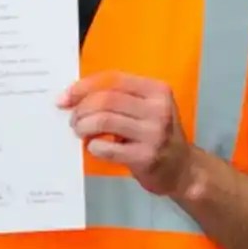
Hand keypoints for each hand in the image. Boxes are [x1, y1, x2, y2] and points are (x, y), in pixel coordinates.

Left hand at [58, 71, 195, 196]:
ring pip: (104, 120)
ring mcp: (153, 133)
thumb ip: (119, 99)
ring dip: (84, 126)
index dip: (84, 87)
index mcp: (157, 90)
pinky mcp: (145, 157)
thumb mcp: (147, 109)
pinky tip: (94, 147)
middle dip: (81, 109)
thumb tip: (73, 97)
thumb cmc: (157, 135)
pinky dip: (93, 146)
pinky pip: (108, 147)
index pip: (114, 79)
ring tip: (81, 132)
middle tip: (74, 120)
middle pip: (106, 99)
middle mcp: (158, 109)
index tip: (65, 98)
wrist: (182, 169)